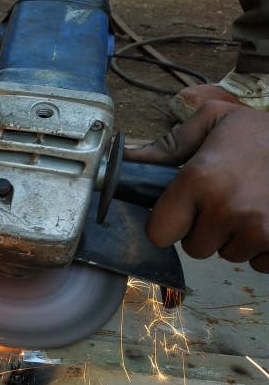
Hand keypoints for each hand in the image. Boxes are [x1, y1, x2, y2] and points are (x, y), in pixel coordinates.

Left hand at [123, 100, 268, 272]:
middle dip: (206, 230)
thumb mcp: (215, 119)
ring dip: (236, 238)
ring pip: (228, 256)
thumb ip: (171, 144)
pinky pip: (260, 264)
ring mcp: (259, 230)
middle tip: (225, 201)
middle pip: (194, 248)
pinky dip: (264, 248)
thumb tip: (129, 159)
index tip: (184, 211)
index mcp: (199, 179)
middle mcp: (225, 208)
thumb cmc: (264, 132)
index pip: (158, 233)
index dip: (169, 223)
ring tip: (253, 205)